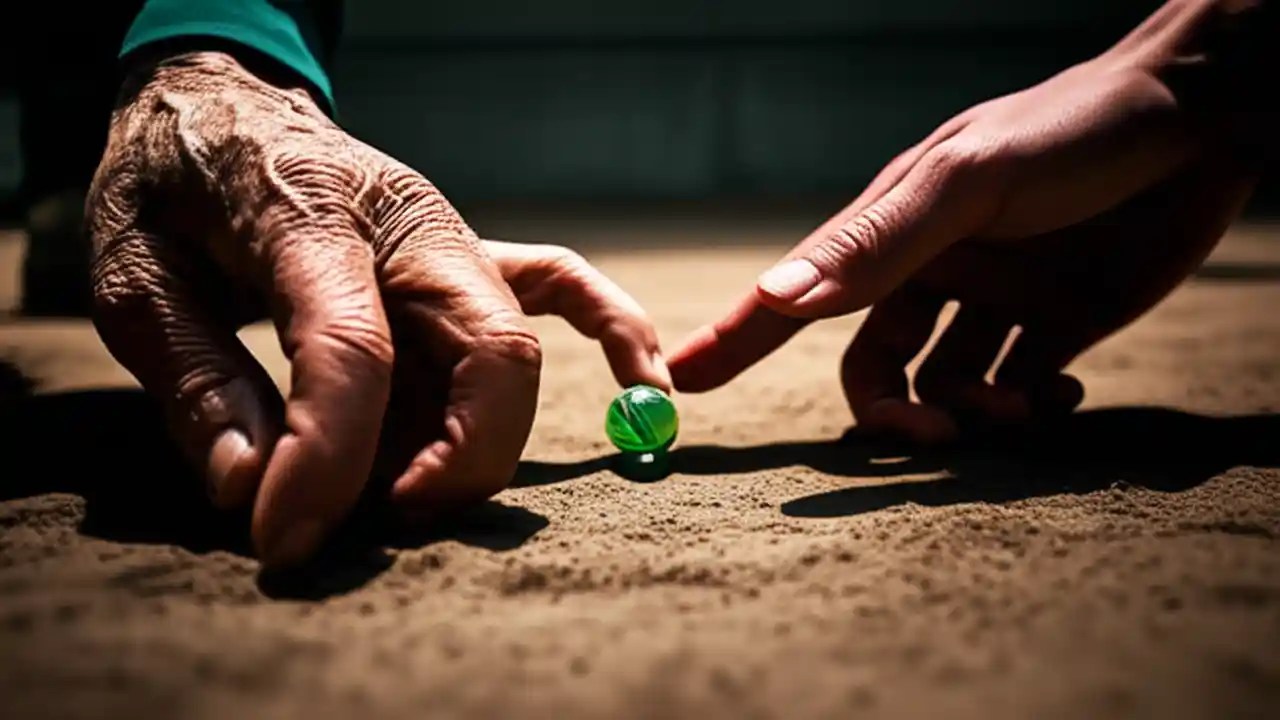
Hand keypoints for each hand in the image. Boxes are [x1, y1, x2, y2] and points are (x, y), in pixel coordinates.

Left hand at [88, 51, 666, 567]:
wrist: (221, 104)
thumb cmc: (170, 185)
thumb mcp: (133, 276)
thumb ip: (197, 385)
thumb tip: (255, 491)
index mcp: (310, 214)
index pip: (352, 353)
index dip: (326, 462)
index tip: (284, 539)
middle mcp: (406, 223)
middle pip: (485, 356)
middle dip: (450, 465)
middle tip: (381, 521)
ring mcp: (452, 235)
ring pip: (512, 356)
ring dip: (472, 443)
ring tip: (395, 483)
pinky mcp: (471, 251)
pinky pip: (566, 287)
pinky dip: (616, 334)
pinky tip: (649, 386)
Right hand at [669, 49, 1257, 443]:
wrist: (1201, 116)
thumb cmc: (1069, 131)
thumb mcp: (966, 181)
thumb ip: (877, 243)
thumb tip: (778, 299)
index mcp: (891, 234)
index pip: (795, 297)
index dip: (735, 340)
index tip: (679, 383)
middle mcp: (933, 271)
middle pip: (876, 369)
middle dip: (892, 416)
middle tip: (929, 440)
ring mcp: (995, 300)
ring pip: (949, 389)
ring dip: (973, 415)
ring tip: (1017, 402)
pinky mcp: (1059, 323)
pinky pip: (1020, 389)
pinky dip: (1030, 409)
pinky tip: (1060, 394)